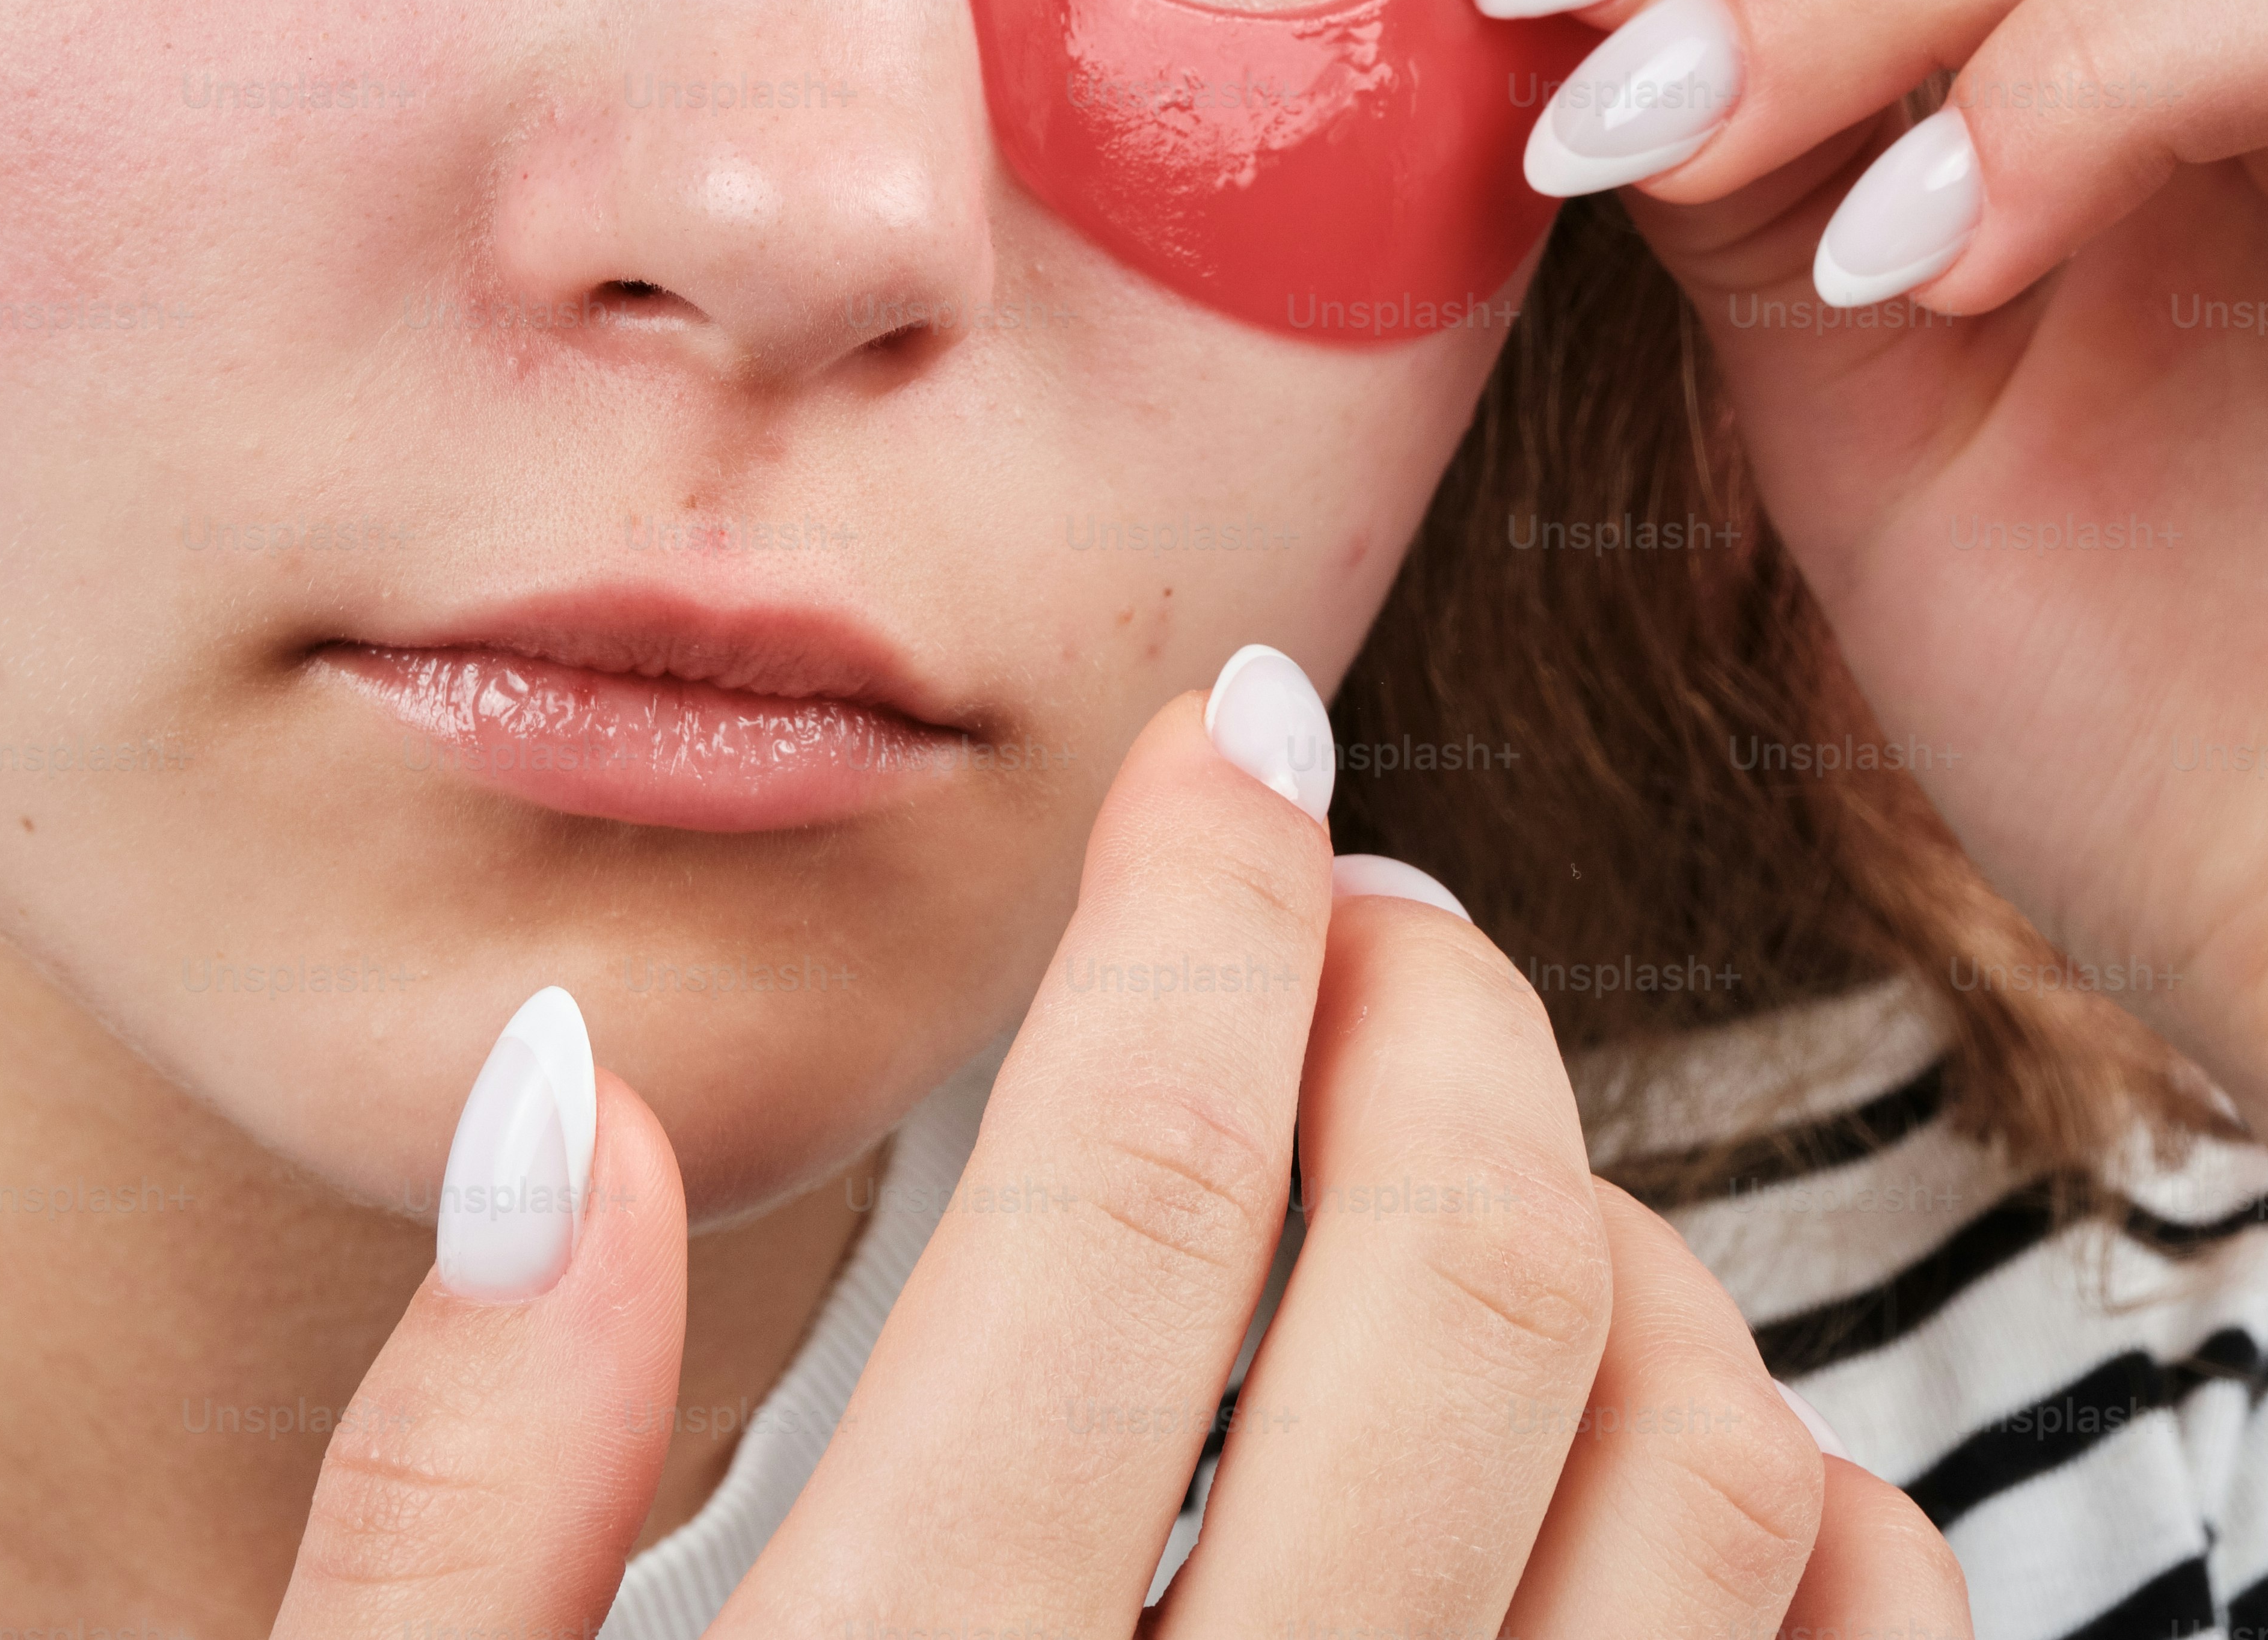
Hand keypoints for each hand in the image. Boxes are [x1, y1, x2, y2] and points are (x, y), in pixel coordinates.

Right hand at [270, 654, 1971, 1639]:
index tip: (1221, 741)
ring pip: (1709, 1480)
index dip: (1190, 908)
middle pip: (1458, 1290)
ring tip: (1488, 1162)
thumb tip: (573, 1093)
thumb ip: (447, 1494)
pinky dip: (1819, 1526)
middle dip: (1432, 1004)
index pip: (1118, 1210)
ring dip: (1632, 1232)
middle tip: (1356, 901)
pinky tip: (1688, 1446)